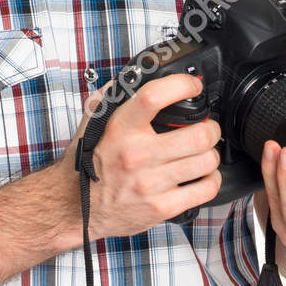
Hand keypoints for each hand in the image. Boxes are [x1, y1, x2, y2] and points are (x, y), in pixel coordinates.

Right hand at [61, 72, 222, 241]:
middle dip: (211, 128)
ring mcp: (150, 183)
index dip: (183, 86)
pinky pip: (205, 189)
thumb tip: (137, 78)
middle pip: (198, 134)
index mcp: (120, 128)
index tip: (192, 87)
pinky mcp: (160, 207)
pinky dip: (211, 180)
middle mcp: (136, 155)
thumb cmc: (87, 164)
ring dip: (211, 155)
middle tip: (207, 129)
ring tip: (203, 154)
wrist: (74, 207)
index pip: (155, 95)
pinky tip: (201, 176)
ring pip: (207, 161)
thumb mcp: (93, 122)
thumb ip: (113, 97)